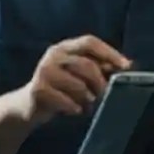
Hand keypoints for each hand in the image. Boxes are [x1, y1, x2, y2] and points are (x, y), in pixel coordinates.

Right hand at [10, 35, 130, 125]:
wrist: (27, 106)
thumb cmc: (60, 90)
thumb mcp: (77, 75)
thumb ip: (97, 68)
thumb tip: (127, 65)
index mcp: (64, 48)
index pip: (89, 42)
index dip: (109, 52)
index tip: (127, 66)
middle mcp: (53, 55)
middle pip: (86, 65)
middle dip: (100, 83)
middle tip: (104, 95)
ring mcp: (44, 71)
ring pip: (78, 85)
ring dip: (87, 98)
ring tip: (87, 104)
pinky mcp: (38, 89)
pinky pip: (66, 100)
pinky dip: (74, 108)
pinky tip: (75, 111)